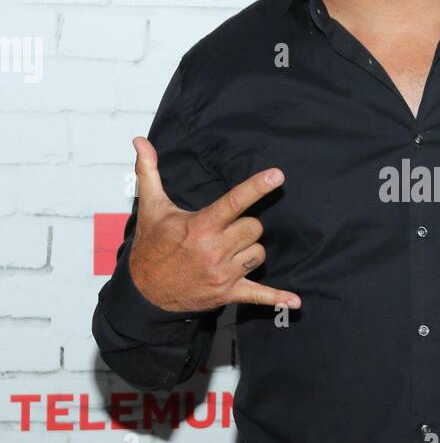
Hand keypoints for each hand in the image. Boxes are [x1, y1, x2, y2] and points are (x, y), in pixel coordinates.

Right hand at [126, 136, 300, 313]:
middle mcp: (214, 250)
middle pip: (255, 227)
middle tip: (226, 230)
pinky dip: (277, 297)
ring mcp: (223, 273)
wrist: (144, 292)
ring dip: (250, 250)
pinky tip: (295, 301)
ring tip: (229, 251)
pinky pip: (259, 295)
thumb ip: (149, 172)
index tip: (277, 175)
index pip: (235, 201)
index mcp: (200, 226)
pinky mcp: (228, 293)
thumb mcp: (151, 208)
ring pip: (259, 253)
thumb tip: (140, 141)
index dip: (257, 187)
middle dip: (245, 226)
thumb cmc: (152, 247)